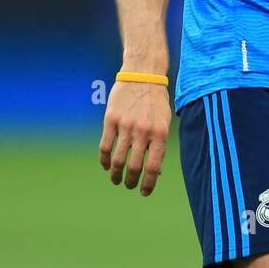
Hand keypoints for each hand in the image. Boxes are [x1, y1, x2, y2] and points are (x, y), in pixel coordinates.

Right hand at [99, 81, 172, 195]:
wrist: (142, 75)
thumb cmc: (156, 102)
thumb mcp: (164, 123)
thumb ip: (159, 146)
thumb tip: (156, 172)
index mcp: (160, 134)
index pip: (153, 167)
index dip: (148, 184)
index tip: (144, 192)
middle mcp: (143, 131)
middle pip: (134, 166)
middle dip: (132, 181)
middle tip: (129, 186)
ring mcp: (125, 125)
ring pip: (117, 159)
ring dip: (116, 174)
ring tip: (116, 179)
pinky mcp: (110, 120)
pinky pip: (105, 146)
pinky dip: (104, 160)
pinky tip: (106, 166)